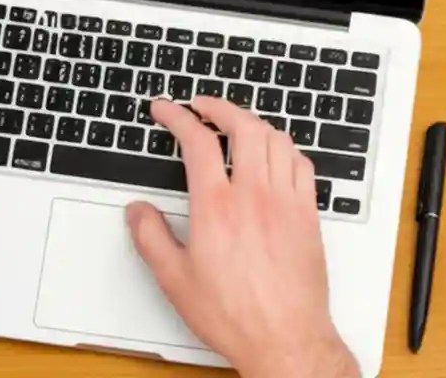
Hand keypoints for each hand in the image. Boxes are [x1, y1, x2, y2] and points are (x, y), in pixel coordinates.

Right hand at [127, 97, 358, 377]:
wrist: (286, 339)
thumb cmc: (235, 315)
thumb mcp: (174, 280)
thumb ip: (151, 238)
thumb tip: (137, 211)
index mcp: (216, 207)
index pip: (197, 141)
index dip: (177, 116)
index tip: (165, 109)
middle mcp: (254, 196)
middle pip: (243, 126)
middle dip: (219, 106)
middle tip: (202, 105)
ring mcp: (286, 202)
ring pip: (275, 139)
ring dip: (252, 122)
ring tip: (236, 123)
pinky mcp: (308, 214)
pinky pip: (301, 163)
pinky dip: (284, 147)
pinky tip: (275, 152)